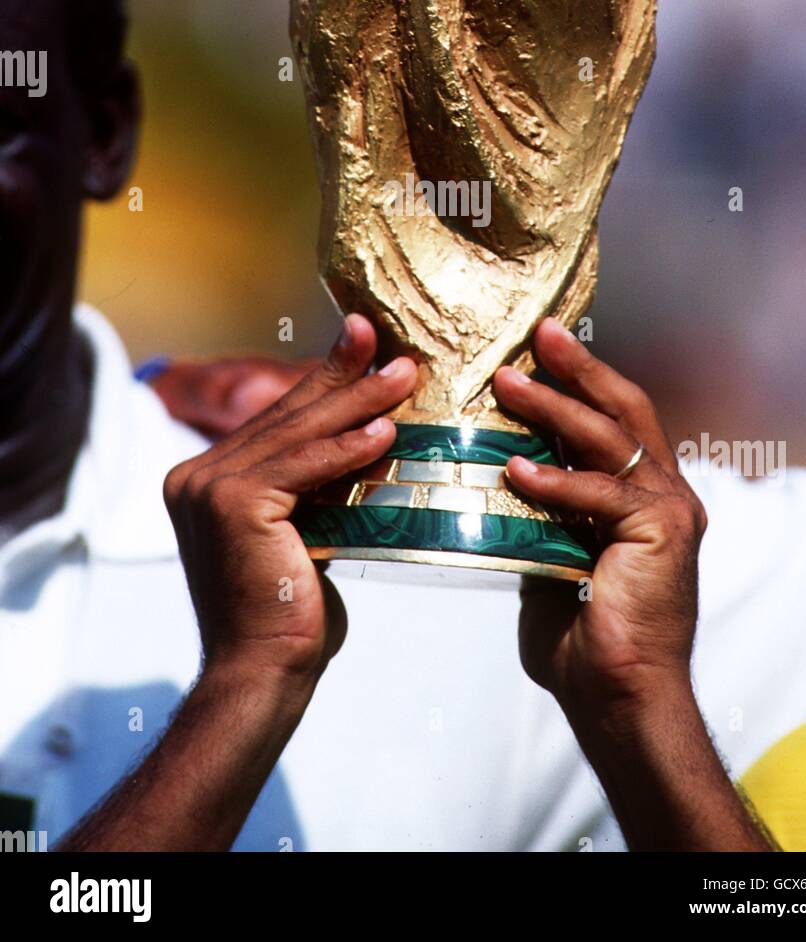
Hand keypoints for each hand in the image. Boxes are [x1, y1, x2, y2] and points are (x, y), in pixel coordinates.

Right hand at [163, 315, 416, 703]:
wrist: (263, 672)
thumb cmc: (291, 613)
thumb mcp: (302, 531)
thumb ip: (312, 486)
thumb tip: (367, 438)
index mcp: (203, 478)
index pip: (278, 419)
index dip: (323, 378)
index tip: (363, 342)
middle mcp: (195, 475)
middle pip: (288, 416)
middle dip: (342, 374)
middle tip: (383, 337)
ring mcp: (207, 486)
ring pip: (299, 434)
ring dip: (357, 401)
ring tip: (403, 376)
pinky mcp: (231, 503)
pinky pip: (303, 466)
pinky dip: (347, 448)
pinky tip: (385, 431)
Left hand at [493, 318, 706, 723]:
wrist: (618, 696)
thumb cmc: (583, 639)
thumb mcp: (551, 557)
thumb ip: (540, 514)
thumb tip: (494, 474)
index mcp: (645, 496)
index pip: (614, 418)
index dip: (580, 377)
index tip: (539, 345)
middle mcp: (667, 493)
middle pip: (623, 409)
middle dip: (578, 367)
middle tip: (537, 333)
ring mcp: (671, 509)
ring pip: (610, 438)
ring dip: (555, 407)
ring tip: (507, 383)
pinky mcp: (663, 532)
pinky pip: (601, 494)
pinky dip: (557, 480)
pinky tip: (516, 469)